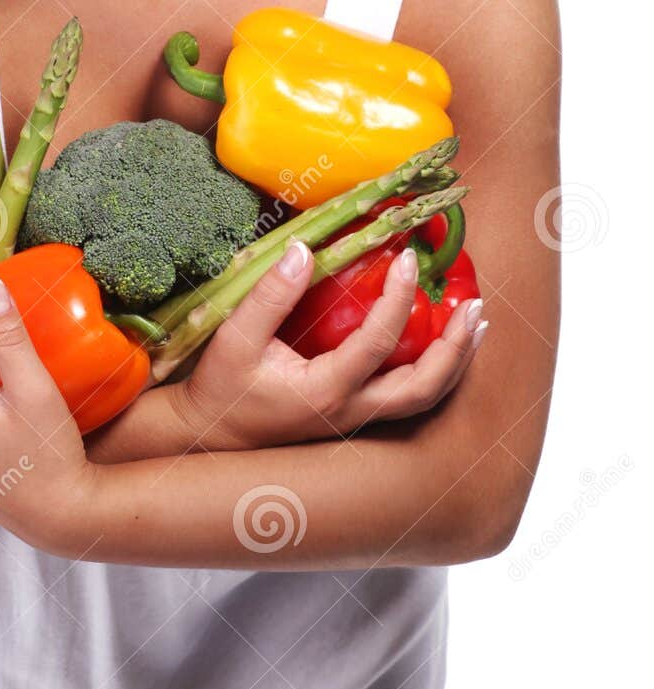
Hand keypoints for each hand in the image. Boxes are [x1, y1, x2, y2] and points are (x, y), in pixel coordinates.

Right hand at [170, 240, 487, 450]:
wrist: (212, 439)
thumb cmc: (221, 390)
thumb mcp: (234, 338)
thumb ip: (269, 295)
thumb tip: (304, 249)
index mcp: (325, 391)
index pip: (378, 342)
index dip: (398, 297)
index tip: (406, 258)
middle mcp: (350, 411)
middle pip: (424, 388)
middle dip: (455, 347)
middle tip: (474, 305)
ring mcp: (356, 420)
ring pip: (424, 399)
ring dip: (456, 362)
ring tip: (476, 322)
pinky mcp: (355, 417)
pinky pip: (409, 398)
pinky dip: (436, 371)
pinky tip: (443, 344)